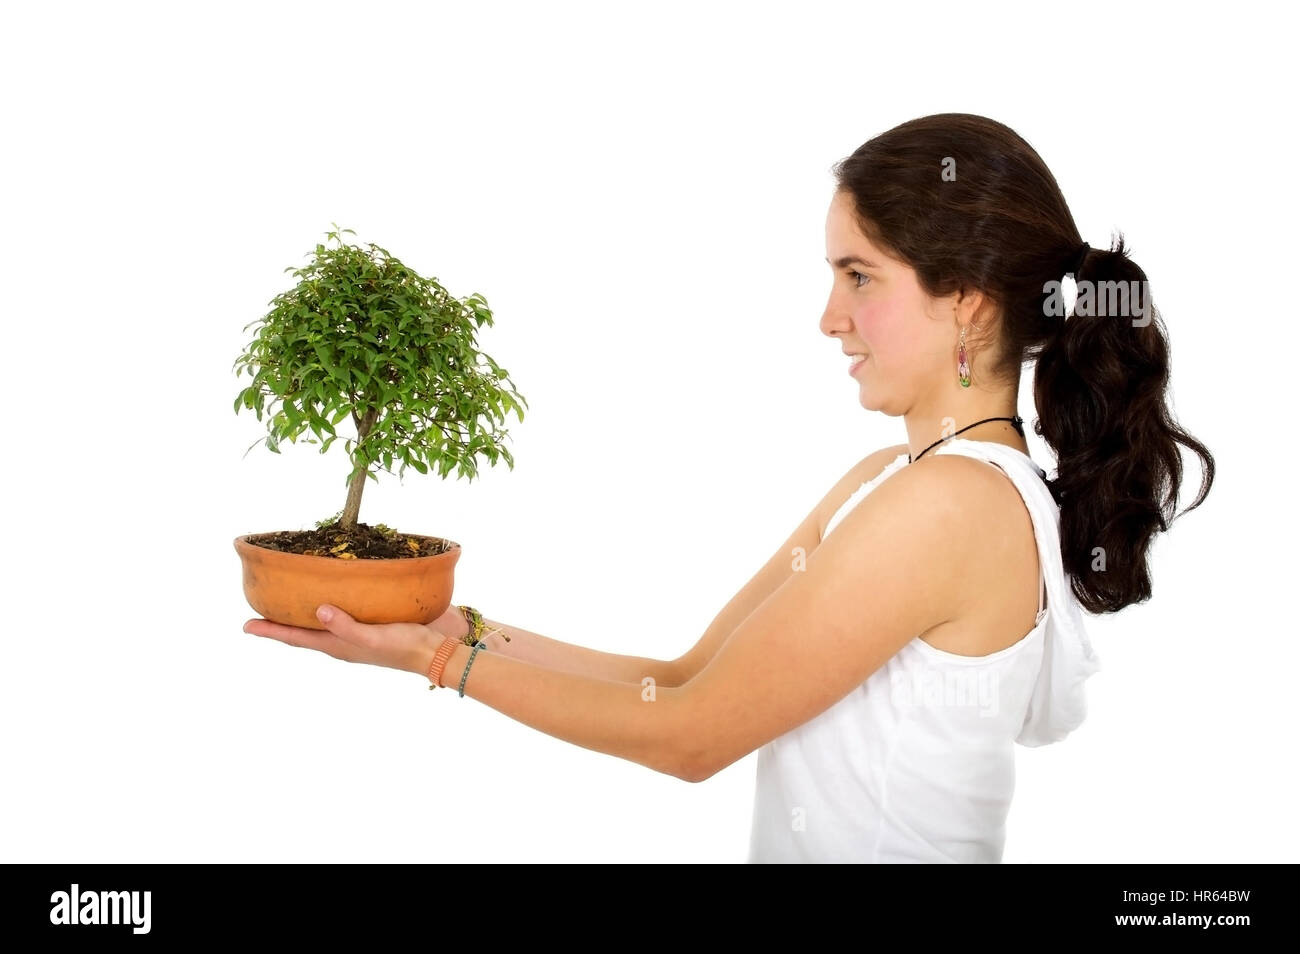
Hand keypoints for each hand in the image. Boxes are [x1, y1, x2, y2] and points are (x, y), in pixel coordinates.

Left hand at [242, 604, 443, 676]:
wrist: (439, 648)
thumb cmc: (406, 647)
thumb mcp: (374, 638)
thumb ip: (346, 626)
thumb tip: (318, 611)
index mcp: (338, 645)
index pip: (296, 637)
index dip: (271, 631)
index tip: (246, 626)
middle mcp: (344, 637)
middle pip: (305, 629)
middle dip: (283, 620)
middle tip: (261, 608)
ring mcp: (359, 629)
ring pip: (324, 618)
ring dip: (306, 609)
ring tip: (291, 596)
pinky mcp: (376, 617)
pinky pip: (347, 608)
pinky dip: (335, 598)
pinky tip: (337, 585)